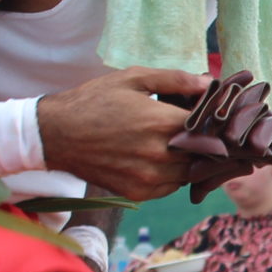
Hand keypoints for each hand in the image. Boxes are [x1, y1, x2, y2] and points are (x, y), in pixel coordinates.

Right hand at [33, 66, 208, 202]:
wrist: (54, 134)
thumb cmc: (94, 101)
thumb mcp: (133, 79)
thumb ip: (175, 80)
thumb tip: (211, 84)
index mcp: (161, 123)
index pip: (210, 126)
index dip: (216, 120)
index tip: (216, 115)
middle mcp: (159, 154)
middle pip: (205, 153)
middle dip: (208, 141)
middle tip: (205, 131)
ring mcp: (149, 176)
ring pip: (191, 172)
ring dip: (192, 160)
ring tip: (183, 144)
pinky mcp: (139, 192)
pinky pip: (172, 186)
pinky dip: (174, 174)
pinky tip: (164, 158)